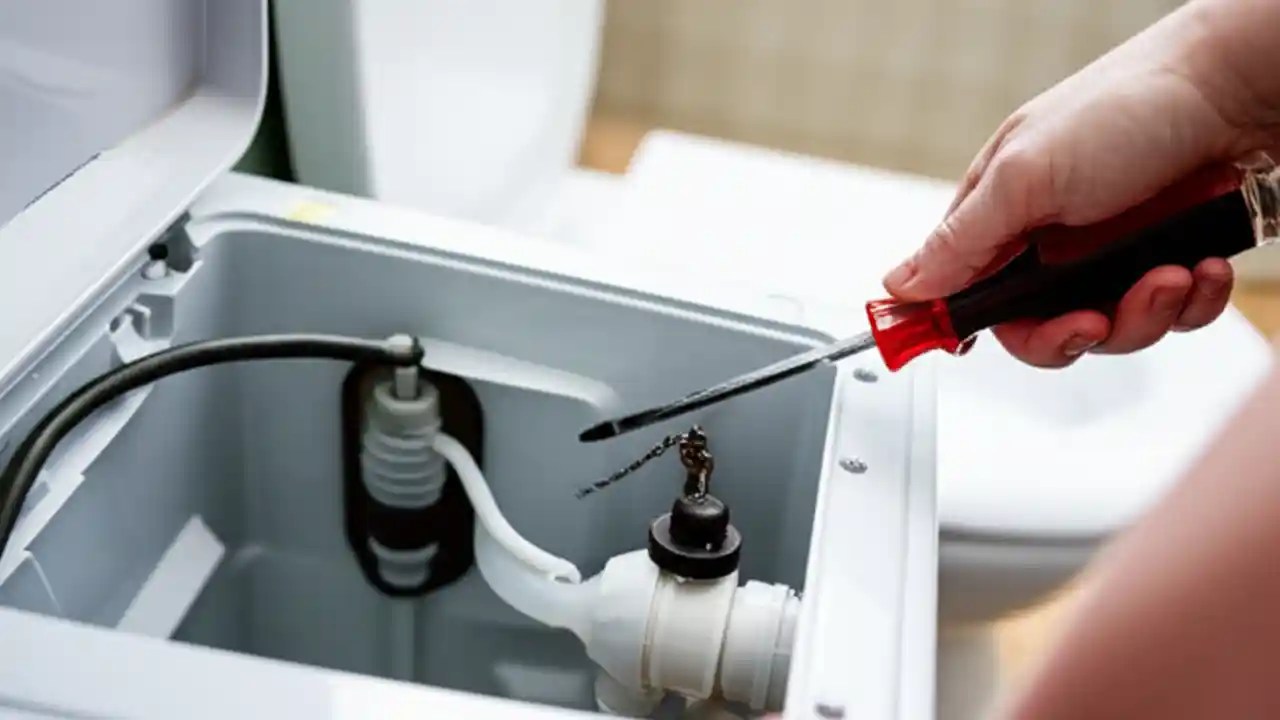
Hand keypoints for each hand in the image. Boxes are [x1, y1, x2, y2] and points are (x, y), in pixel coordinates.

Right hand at [882, 0, 1279, 366]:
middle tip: (1097, 317)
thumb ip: (961, 241)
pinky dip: (1191, 302)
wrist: (1234, 90)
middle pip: (1039, 331)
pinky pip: (1171, 317)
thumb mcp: (1024, 177)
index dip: (968, 327)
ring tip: (1169, 272)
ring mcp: (1109, 257)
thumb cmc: (1125, 109)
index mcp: (1001, 217)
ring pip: (1110, 332)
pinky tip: (1199, 266)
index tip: (981, 344)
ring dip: (1145, 313)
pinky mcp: (1165, 264)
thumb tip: (900, 286)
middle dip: (1075, 333)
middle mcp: (1050, 243)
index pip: (964, 294)